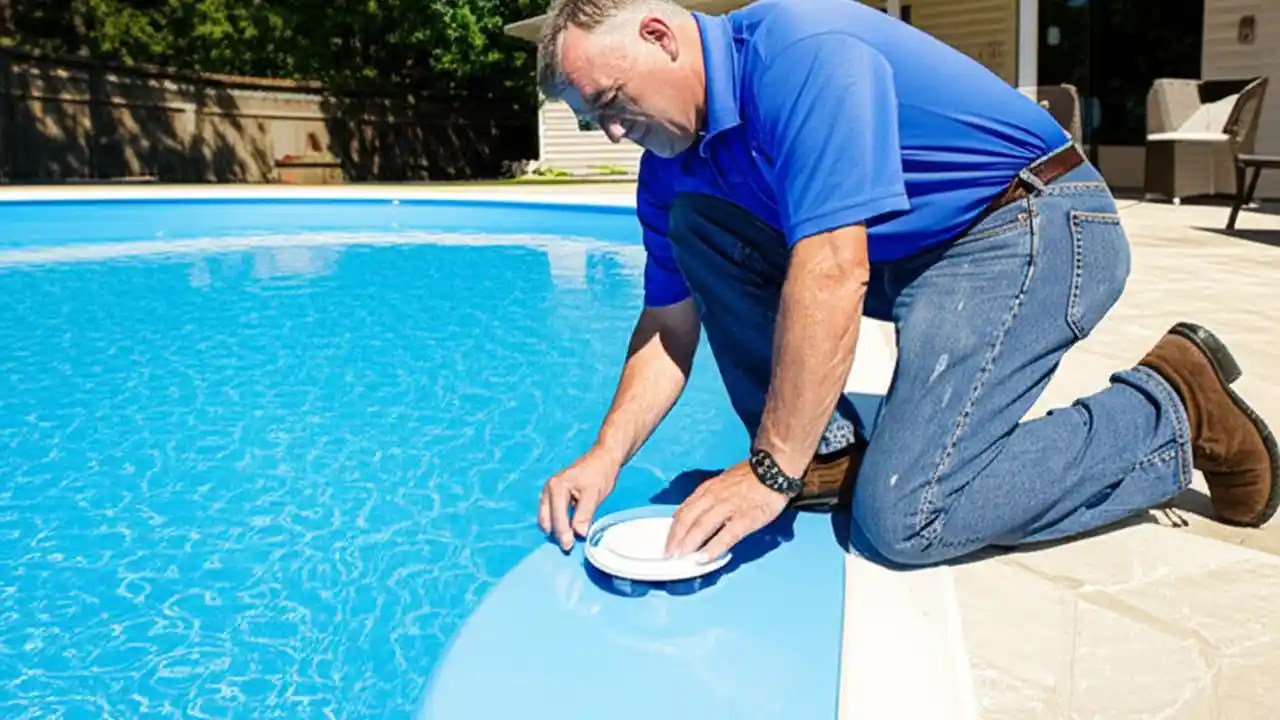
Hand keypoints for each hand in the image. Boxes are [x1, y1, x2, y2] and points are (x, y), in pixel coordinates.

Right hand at [538, 448, 620, 550]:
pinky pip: (550, 513)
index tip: (569, 547)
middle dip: (556, 534)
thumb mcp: (594, 494)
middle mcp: (548, 489)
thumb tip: (578, 533)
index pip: (557, 516)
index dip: (563, 533)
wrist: (603, 458)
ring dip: (555, 529)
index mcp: (556, 487)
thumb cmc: (599, 473)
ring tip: (567, 541)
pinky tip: (567, 530)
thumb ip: (584, 513)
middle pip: (547, 519)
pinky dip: (557, 523)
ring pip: (546, 517)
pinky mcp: (554, 495)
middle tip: (568, 547)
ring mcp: (549, 491)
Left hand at [664, 459, 789, 561]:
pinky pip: (725, 535)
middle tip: (668, 554)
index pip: (685, 509)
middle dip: (676, 538)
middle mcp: (714, 497)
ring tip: (680, 558)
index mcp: (708, 489)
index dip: (674, 527)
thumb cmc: (750, 477)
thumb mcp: (722, 482)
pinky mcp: (745, 518)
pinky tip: (704, 558)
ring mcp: (729, 507)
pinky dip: (713, 548)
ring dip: (688, 544)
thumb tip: (695, 515)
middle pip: (689, 519)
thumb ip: (708, 498)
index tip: (667, 540)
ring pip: (702, 527)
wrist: (774, 469)